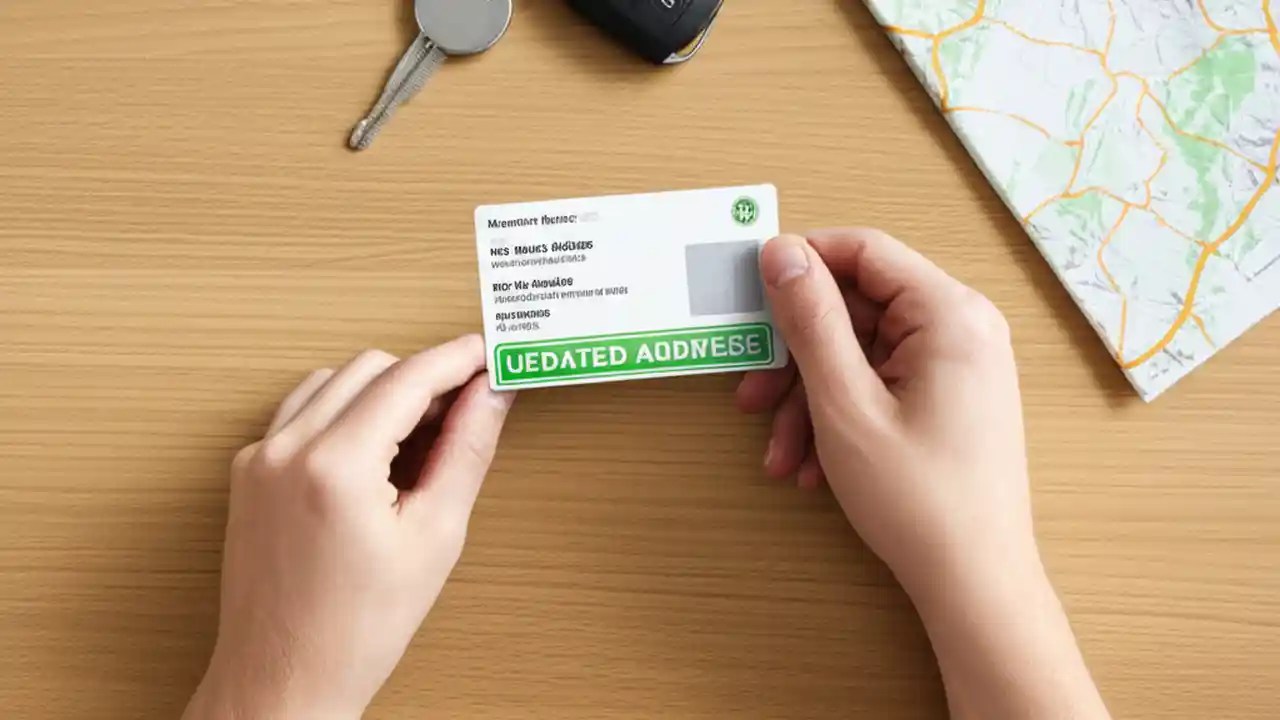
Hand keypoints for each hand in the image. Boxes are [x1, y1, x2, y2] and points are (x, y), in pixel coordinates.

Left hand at [184, 335, 513, 719]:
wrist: (283, 681)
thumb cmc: (355, 630)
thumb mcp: (434, 537)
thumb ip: (467, 451)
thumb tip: (492, 396)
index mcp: (335, 466)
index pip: (409, 377)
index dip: (458, 359)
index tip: (489, 355)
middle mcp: (286, 450)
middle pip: (370, 367)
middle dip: (423, 378)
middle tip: (467, 408)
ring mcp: (259, 458)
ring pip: (333, 381)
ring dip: (382, 391)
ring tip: (422, 438)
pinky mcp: (248, 472)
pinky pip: (301, 411)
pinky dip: (344, 412)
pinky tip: (376, 452)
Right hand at [739, 229, 1028, 596]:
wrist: (975, 584)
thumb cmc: (917, 497)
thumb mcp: (844, 403)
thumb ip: (810, 320)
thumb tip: (781, 250)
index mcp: (949, 314)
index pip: (864, 251)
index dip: (801, 263)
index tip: (749, 294)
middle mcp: (962, 328)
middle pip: (857, 310)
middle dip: (796, 358)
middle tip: (749, 399)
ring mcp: (959, 366)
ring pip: (860, 355)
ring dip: (809, 401)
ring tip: (779, 455)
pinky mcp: (950, 399)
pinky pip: (881, 385)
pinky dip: (839, 417)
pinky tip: (811, 468)